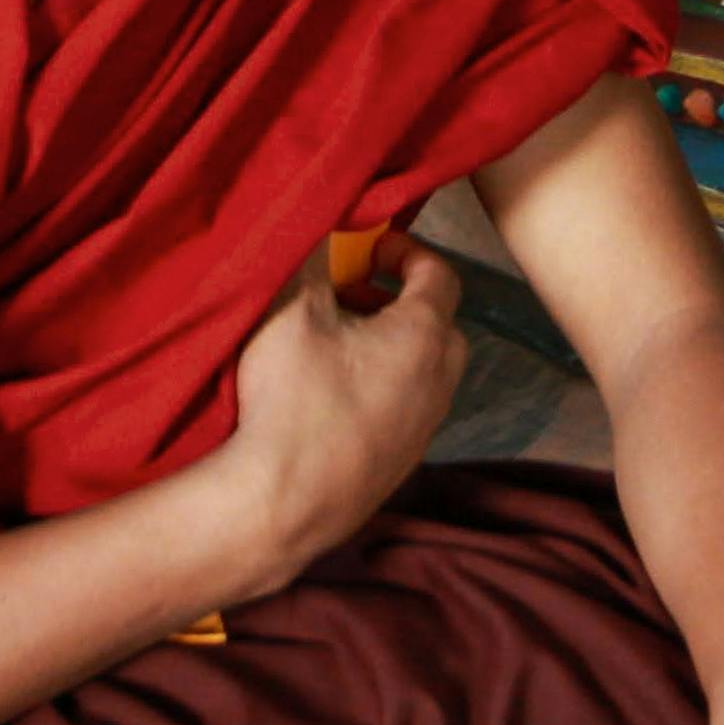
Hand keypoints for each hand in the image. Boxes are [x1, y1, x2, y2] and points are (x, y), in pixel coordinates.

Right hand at [215, 236, 465, 593]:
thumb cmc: (294, 402)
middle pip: (438, 325)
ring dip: (388, 351)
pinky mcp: (398, 467)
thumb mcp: (292, 308)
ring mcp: (422, 431)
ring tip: (333, 346)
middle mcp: (439, 383)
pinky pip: (402, 413)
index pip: (440, 274)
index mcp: (424, 336)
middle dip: (400, 302)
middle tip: (353, 296)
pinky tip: (327, 399)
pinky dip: (378, 393)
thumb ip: (310, 254)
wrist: (283, 505)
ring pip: (421, 373)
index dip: (407, 251)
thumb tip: (314, 219)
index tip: (373, 248)